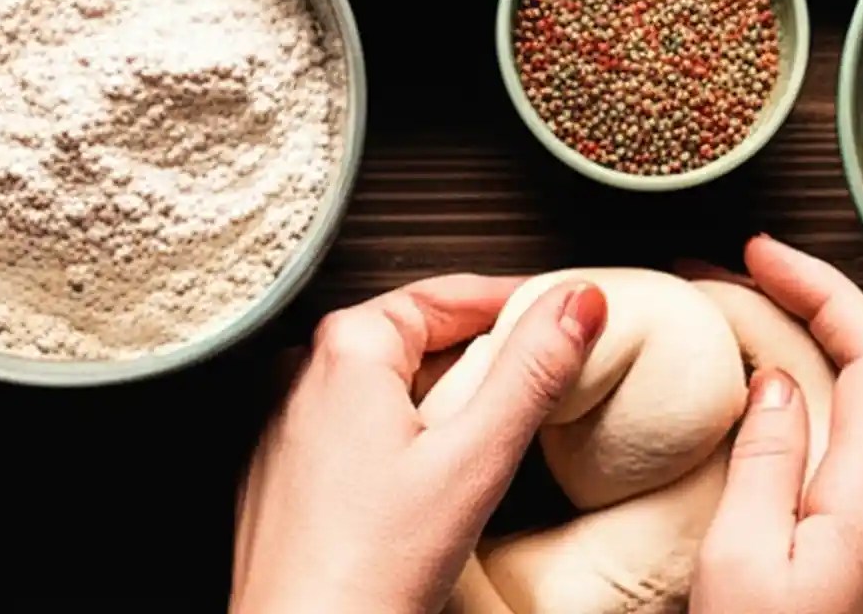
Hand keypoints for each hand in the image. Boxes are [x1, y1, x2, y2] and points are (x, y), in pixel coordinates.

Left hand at [229, 274, 607, 613]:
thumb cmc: (369, 568)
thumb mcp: (476, 457)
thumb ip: (532, 371)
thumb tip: (576, 304)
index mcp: (346, 347)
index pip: (447, 294)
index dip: (514, 300)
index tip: (561, 312)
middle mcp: (303, 371)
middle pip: (417, 335)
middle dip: (482, 350)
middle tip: (541, 372)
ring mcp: (287, 419)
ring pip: (389, 380)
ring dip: (444, 392)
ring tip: (492, 428)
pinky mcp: (286, 466)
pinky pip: (358, 421)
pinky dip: (406, 429)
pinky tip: (434, 472)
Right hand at [687, 235, 862, 613]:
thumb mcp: (741, 562)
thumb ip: (769, 457)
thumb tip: (779, 378)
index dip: (820, 286)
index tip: (758, 253)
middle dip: (801, 305)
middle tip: (724, 279)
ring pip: (859, 403)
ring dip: (801, 348)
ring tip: (732, 319)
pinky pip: (848, 444)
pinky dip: (806, 396)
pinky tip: (759, 392)